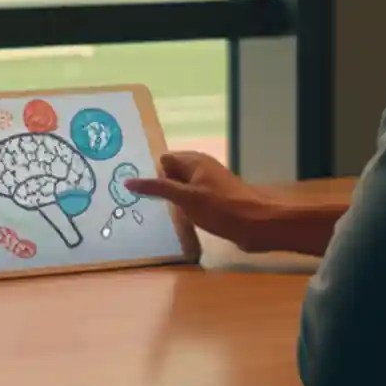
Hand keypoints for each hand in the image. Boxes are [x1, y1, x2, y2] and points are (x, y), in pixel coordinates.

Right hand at [125, 151, 281, 251]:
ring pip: (182, 188)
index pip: (164, 160)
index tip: (136, 192)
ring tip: (151, 215)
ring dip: (170, 199)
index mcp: (195, 161)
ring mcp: (209, 185)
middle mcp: (201, 168)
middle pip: (172, 173)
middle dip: (158, 186)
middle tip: (138, 205)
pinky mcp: (215, 201)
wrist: (256, 224)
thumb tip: (129, 180)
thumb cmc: (220, 208)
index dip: (151, 173)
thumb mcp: (185, 198)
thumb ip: (157, 188)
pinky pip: (191, 200)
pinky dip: (182, 208)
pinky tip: (174, 221)